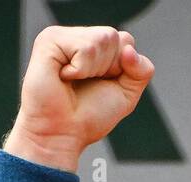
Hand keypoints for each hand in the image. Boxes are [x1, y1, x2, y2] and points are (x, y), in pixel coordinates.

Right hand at [3, 25, 154, 171]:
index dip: (120, 68)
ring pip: (102, 39)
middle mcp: (76, 37)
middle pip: (115, 37)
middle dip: (109, 68)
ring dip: (93, 70)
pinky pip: (85, 47)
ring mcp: (61, 37)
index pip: (125, 40)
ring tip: (72, 82)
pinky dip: (80, 69)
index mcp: (93, 46)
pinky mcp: (48, 41)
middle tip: (84, 85)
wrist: (61, 136)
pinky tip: (63, 78)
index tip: (99, 85)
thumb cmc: (87, 118)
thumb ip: (142, 70)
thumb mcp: (127, 94)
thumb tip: (129, 50)